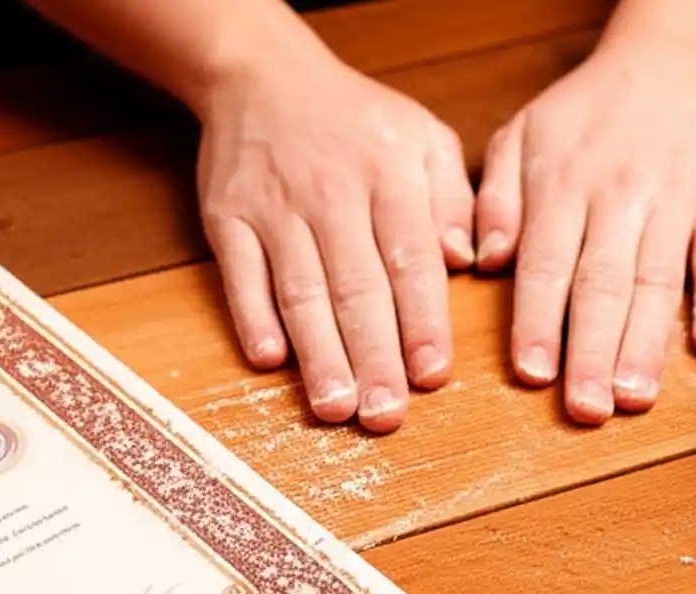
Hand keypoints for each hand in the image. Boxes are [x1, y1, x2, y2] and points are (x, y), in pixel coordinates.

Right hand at [196, 49, 474, 433]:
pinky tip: (269, 360)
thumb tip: (467, 261)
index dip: (422, 319)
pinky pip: (240, 273)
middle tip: (385, 414)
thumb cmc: (358, 120)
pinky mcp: (228, 219)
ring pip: (300, 289)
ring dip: (319, 353)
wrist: (263, 76)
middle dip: (374, 356)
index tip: (433, 374)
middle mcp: (332, 194)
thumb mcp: (424, 137)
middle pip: (356, 286)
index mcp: (390, 176)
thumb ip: (453, 200)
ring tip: (335, 407)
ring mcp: (275, 208)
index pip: (411, 258)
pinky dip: (252, 316)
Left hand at [476, 47, 695, 424]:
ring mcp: (674, 202)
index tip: (533, 374)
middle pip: (602, 284)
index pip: (546, 263)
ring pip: (658, 281)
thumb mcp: (519, 135)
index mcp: (562, 184)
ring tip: (635, 397)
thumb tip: (484, 261)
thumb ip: (496, 199)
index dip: (538, 321)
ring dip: (647, 343)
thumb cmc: (582, 113)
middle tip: (586, 409)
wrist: (665, 64)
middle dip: (591, 351)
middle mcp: (617, 197)